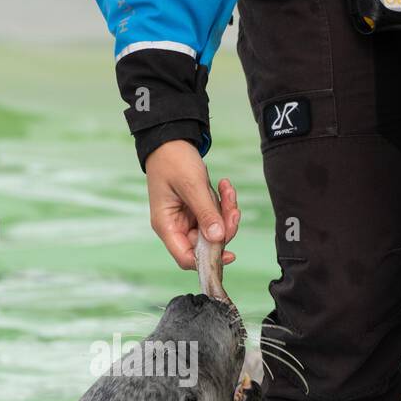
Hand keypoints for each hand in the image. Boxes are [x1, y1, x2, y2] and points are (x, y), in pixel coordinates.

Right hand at [144, 140, 239, 270]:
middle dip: (224, 227)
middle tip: (233, 209)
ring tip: (227, 190)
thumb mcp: (191, 185)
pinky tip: (224, 186)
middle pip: (205, 244)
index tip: (229, 254)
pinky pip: (216, 216)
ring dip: (226, 213)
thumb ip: (205, 213)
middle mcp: (176, 226)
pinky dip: (224, 203)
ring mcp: (187, 218)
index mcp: (166, 226)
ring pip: (215, 229)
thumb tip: (218, 239)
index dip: (206, 260)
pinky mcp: (197, 210)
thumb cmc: (173, 159)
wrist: (171, 139)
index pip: (186, 257)